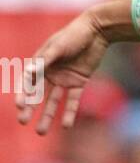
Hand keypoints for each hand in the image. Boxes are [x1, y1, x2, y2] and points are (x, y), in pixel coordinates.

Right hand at [16, 13, 109, 134]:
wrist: (97, 31)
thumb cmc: (74, 35)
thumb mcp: (58, 47)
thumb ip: (44, 61)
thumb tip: (27, 73)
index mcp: (40, 62)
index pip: (28, 81)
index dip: (23, 94)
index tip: (19, 106)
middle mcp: (50, 72)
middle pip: (38, 94)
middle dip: (30, 108)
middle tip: (24, 122)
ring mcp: (64, 78)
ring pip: (53, 101)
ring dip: (48, 116)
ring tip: (41, 132)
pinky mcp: (79, 82)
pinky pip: (73, 100)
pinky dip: (70, 112)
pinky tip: (66, 126)